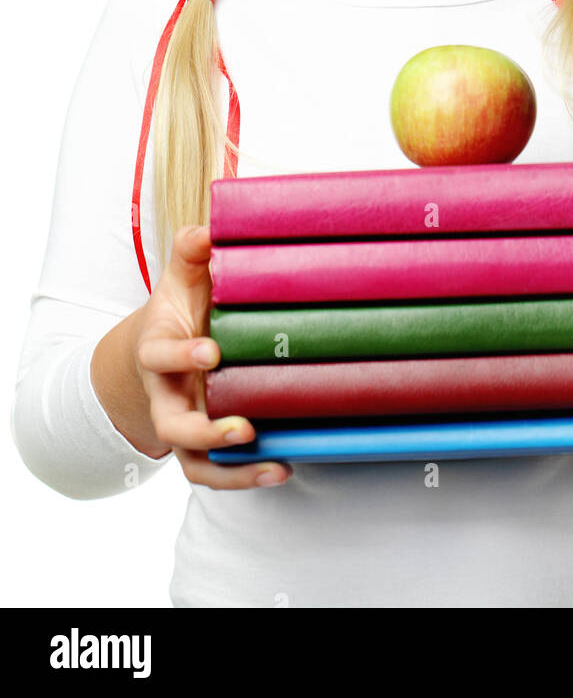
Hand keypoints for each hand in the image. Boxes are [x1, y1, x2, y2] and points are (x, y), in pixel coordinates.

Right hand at [134, 224, 292, 489]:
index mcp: (156, 351)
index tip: (211, 350)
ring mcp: (183, 426)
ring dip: (229, 464)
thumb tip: (205, 228)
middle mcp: (166, 396)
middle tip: (243, 426)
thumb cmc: (179, 311)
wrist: (159, 352)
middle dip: (205, 429)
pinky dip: (244, 478)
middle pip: (171, 425)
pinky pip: (215, 473)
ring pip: (194, 461)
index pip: (159, 356)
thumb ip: (190, 253)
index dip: (182, 355)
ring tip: (268, 455)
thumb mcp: (180, 279)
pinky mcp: (202, 447)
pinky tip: (283, 468)